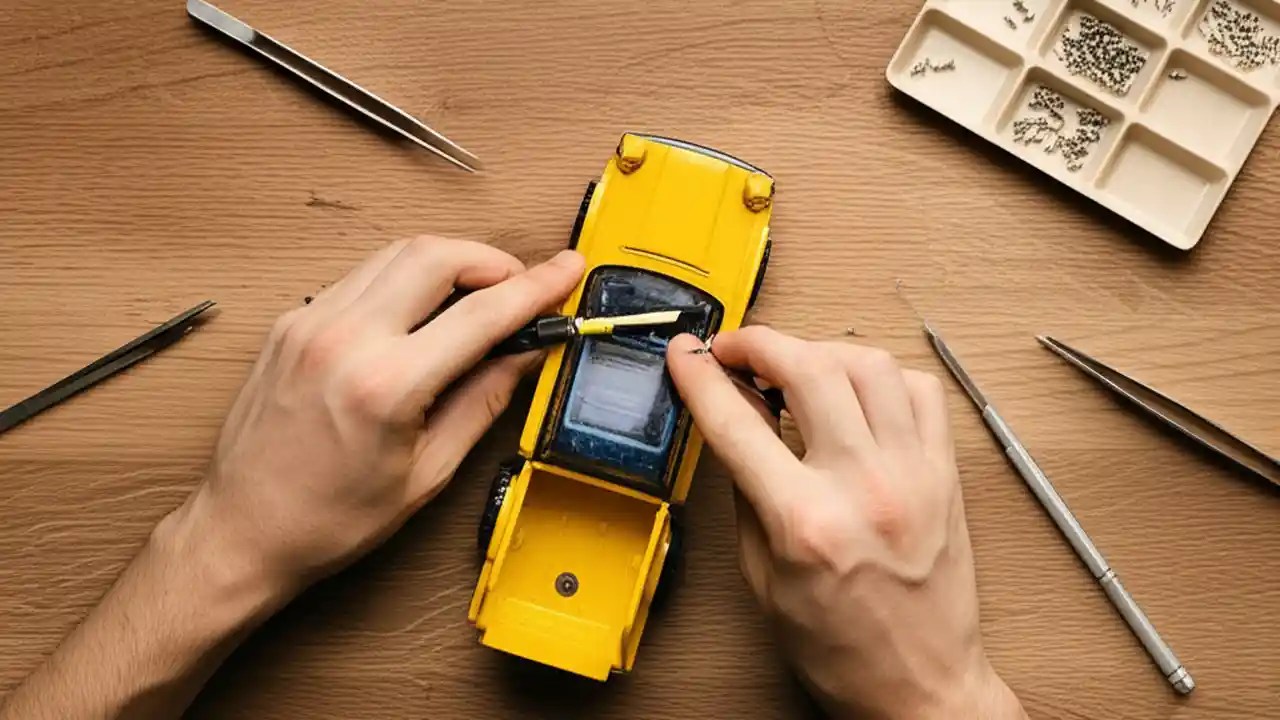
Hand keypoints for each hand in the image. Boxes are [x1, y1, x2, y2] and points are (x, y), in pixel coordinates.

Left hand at [178, 237, 584, 596]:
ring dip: (448, 262)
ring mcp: (309, 323)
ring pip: (396, 252)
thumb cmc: (326, 518)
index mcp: (384, 385)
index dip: (536, 287)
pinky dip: (404, 278)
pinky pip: (362, 275)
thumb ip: (482, 400)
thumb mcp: (428, 472)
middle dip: (491, 260)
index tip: (566, 271)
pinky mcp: (291, 322)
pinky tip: (422, 311)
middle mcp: (342, 339)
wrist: (242, 531)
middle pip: (436, 254)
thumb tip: (525, 354)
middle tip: (521, 287)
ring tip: (476, 298)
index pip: (481, 313)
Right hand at [667, 328, 1025, 719]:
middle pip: (808, 367)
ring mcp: (913, 475)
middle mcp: (865, 488)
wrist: (920, 687)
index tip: (686, 353)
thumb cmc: (841, 648)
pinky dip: (882, 376)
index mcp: (806, 523)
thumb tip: (734, 420)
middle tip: (736, 350)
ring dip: (821, 350)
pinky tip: (857, 391)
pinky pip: (921, 390)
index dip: (701, 375)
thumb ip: (746, 490)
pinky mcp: (945, 474)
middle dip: (760, 343)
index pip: (739, 422)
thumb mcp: (761, 576)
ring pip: (870, 364)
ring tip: (795, 367)